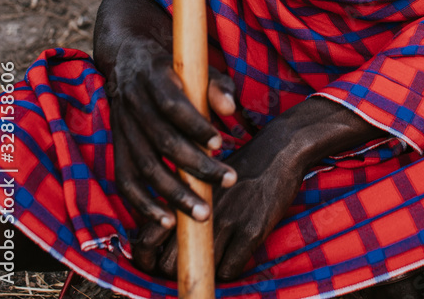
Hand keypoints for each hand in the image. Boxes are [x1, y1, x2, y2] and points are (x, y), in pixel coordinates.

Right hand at [106, 35, 237, 236]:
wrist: (127, 58)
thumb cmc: (172, 66)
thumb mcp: (195, 65)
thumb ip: (215, 84)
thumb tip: (230, 109)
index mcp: (153, 76)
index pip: (172, 105)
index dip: (195, 126)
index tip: (220, 144)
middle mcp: (134, 103)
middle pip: (163, 141)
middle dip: (196, 166)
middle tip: (228, 181)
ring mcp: (122, 127)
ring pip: (145, 166)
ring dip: (174, 193)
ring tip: (202, 213)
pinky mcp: (117, 146)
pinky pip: (125, 181)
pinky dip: (143, 204)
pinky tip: (168, 221)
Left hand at [132, 122, 305, 279]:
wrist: (279, 149)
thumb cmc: (241, 163)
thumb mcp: (204, 174)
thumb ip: (183, 199)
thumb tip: (164, 228)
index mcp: (184, 194)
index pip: (146, 238)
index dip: (144, 260)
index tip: (151, 265)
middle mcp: (201, 209)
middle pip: (169, 264)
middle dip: (174, 273)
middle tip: (186, 267)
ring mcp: (226, 221)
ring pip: (201, 269)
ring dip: (205, 272)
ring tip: (212, 262)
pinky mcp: (251, 231)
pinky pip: (231, 269)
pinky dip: (230, 270)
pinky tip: (235, 257)